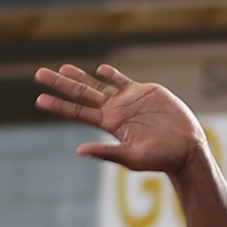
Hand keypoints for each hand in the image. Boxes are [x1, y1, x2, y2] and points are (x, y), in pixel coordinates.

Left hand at [35, 64, 206, 175]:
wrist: (188, 149)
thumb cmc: (162, 158)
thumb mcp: (132, 157)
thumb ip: (107, 152)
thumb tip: (79, 150)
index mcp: (110, 124)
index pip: (78, 112)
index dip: (58, 105)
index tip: (39, 99)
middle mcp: (115, 111)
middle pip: (82, 93)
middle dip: (60, 83)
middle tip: (38, 74)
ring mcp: (129, 100)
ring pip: (99, 84)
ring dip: (80, 76)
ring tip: (62, 68)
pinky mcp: (146, 93)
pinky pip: (124, 81)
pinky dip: (112, 74)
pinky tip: (101, 69)